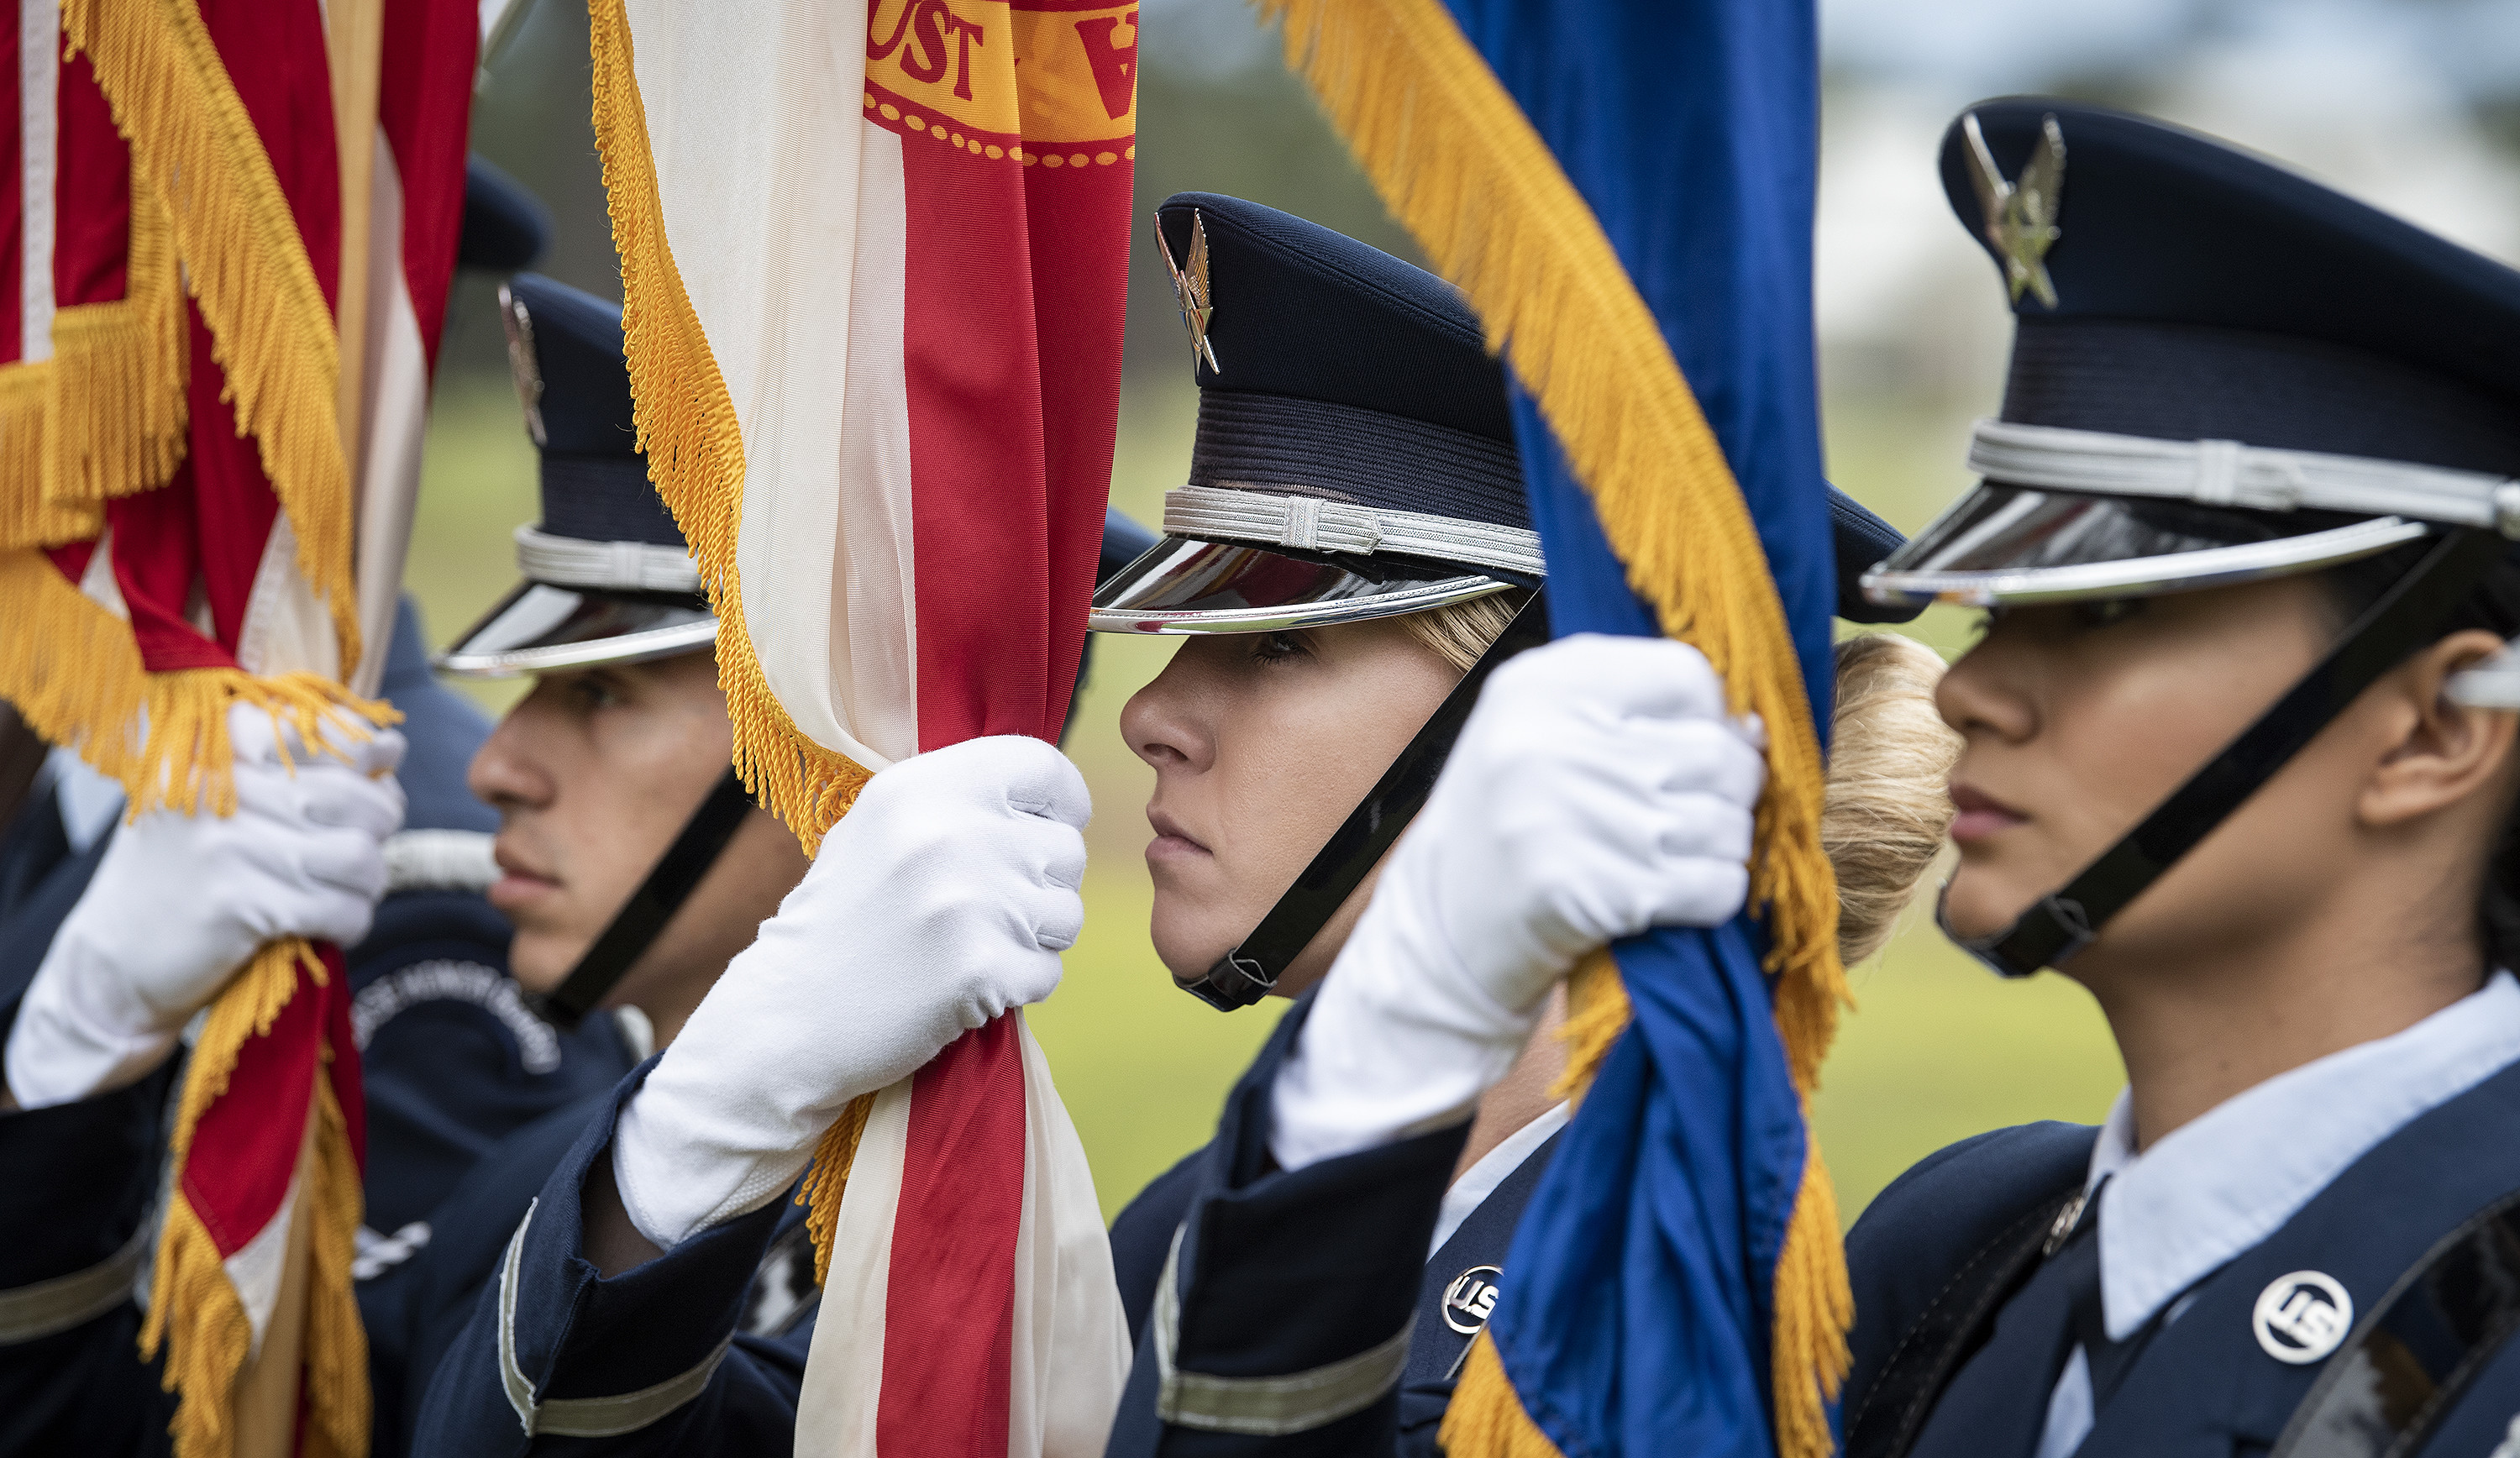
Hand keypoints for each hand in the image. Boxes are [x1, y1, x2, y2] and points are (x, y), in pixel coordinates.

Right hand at [6, 703, 405, 1108]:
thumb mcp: (222, 800)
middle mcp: (221, 786)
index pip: (322, 729)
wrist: (115, 958)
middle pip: (358, 797)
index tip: (378, 766)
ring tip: (340, 891)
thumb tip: (391, 747)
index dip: (367, 750)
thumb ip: (298, 767)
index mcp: (215, 748)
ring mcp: (229, 844)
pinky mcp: (239, 903)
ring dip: (366, 884)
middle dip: (378, 827)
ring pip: (359, 857)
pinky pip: (341, 909)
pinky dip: (348, 923)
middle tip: (355, 850)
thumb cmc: (187, 871)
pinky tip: (322, 925)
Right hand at [611, 735, 1087, 1248]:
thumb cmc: (843, 921)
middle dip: (1040, 885)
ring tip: (966, 947)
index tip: (1049, 828)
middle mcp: (949, 832)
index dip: (1060, 801)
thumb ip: (956, 801)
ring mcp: (968, 902)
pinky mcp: (982, 967)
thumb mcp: (878, 829)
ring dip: (1032, 939)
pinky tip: (963, 986)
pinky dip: (1015, 985)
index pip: (1040, 765)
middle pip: (1064, 848)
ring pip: (1066, 913)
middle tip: (983, 913)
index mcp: (918, 787)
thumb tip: (1047, 799)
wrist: (788, 1017)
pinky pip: (1046, 971)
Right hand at [1271, 634, 1764, 1169]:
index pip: (1686, 674)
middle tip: (1684, 818)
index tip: (1685, 751)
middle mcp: (1554, 741)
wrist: (1439, 936)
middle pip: (1718, 752)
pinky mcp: (1596, 892)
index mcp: (1541, 685)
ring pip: (1726, 823)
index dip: (1706, 718)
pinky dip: (1710, 897)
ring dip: (1718, 850)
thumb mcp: (1538, 734)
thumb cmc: (1506, 829)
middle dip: (1725, 793)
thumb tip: (1749, 727)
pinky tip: (1666, 897)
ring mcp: (1573, 818)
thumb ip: (1630, 711)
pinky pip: (1716, 885)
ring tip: (1665, 859)